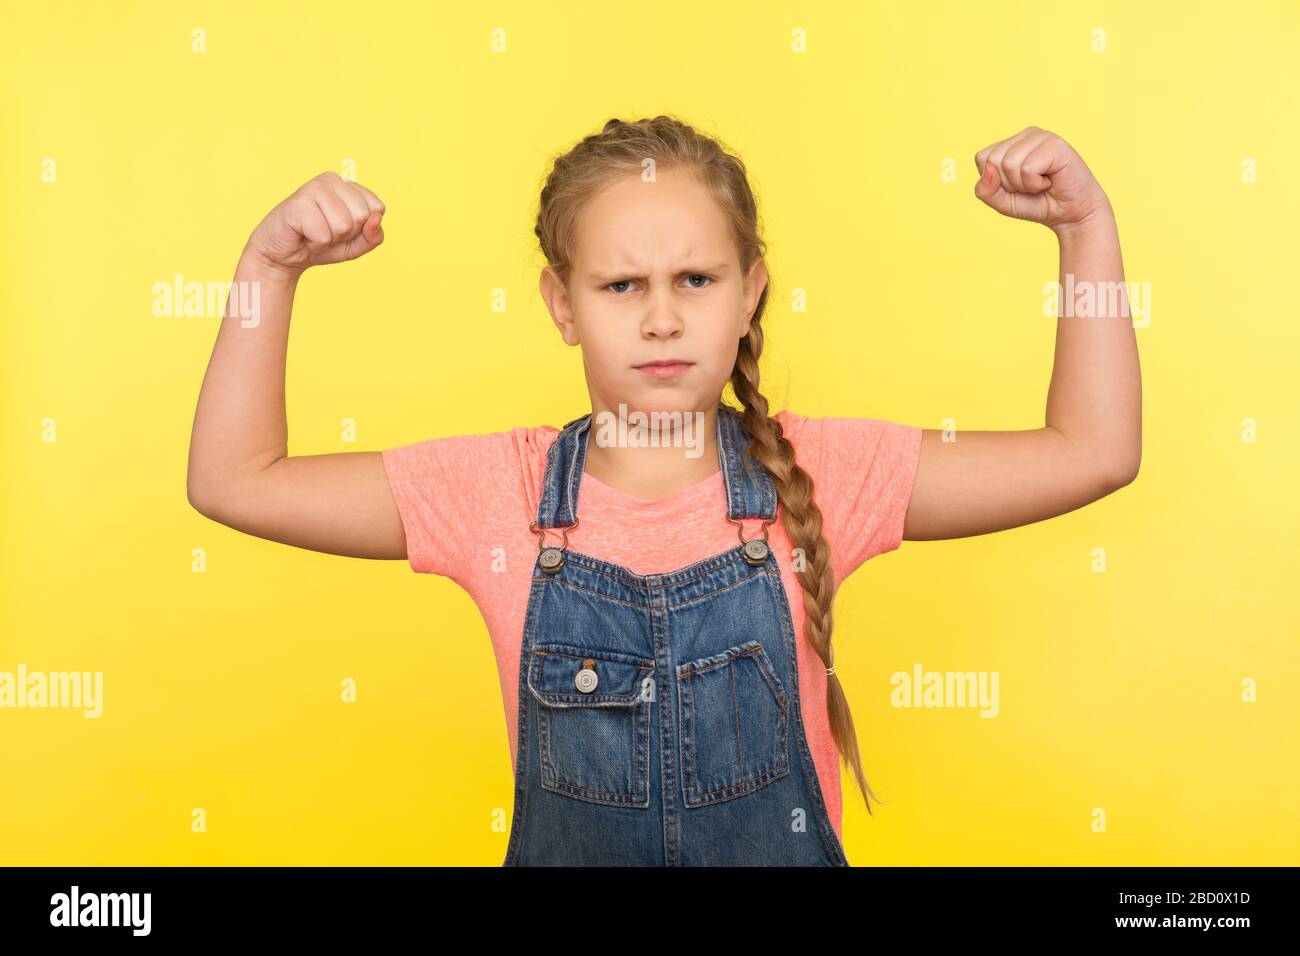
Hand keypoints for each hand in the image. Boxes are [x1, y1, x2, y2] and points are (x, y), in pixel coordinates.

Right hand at [245, 171, 385, 278]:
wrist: (284, 255)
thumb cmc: (321, 244)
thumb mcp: (355, 245)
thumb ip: (374, 236)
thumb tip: (376, 218)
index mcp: (349, 184)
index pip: (377, 208)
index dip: (362, 229)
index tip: (342, 228)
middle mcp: (332, 179)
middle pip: (362, 216)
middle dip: (346, 234)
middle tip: (325, 231)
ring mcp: (314, 187)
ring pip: (344, 226)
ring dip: (329, 239)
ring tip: (314, 232)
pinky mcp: (299, 202)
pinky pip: (323, 235)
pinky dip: (315, 244)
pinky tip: (303, 234)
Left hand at [973, 127, 1110, 233]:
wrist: (1070, 215)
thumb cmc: (1037, 203)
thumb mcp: (1002, 202)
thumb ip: (985, 190)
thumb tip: (988, 170)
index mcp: (1011, 143)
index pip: (982, 158)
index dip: (995, 181)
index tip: (1016, 185)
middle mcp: (1026, 135)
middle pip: (993, 161)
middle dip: (1009, 184)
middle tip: (1031, 186)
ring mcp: (1041, 137)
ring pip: (1009, 164)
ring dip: (1024, 184)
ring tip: (1041, 183)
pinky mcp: (1055, 145)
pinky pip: (1027, 168)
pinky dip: (1035, 184)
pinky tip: (1050, 181)